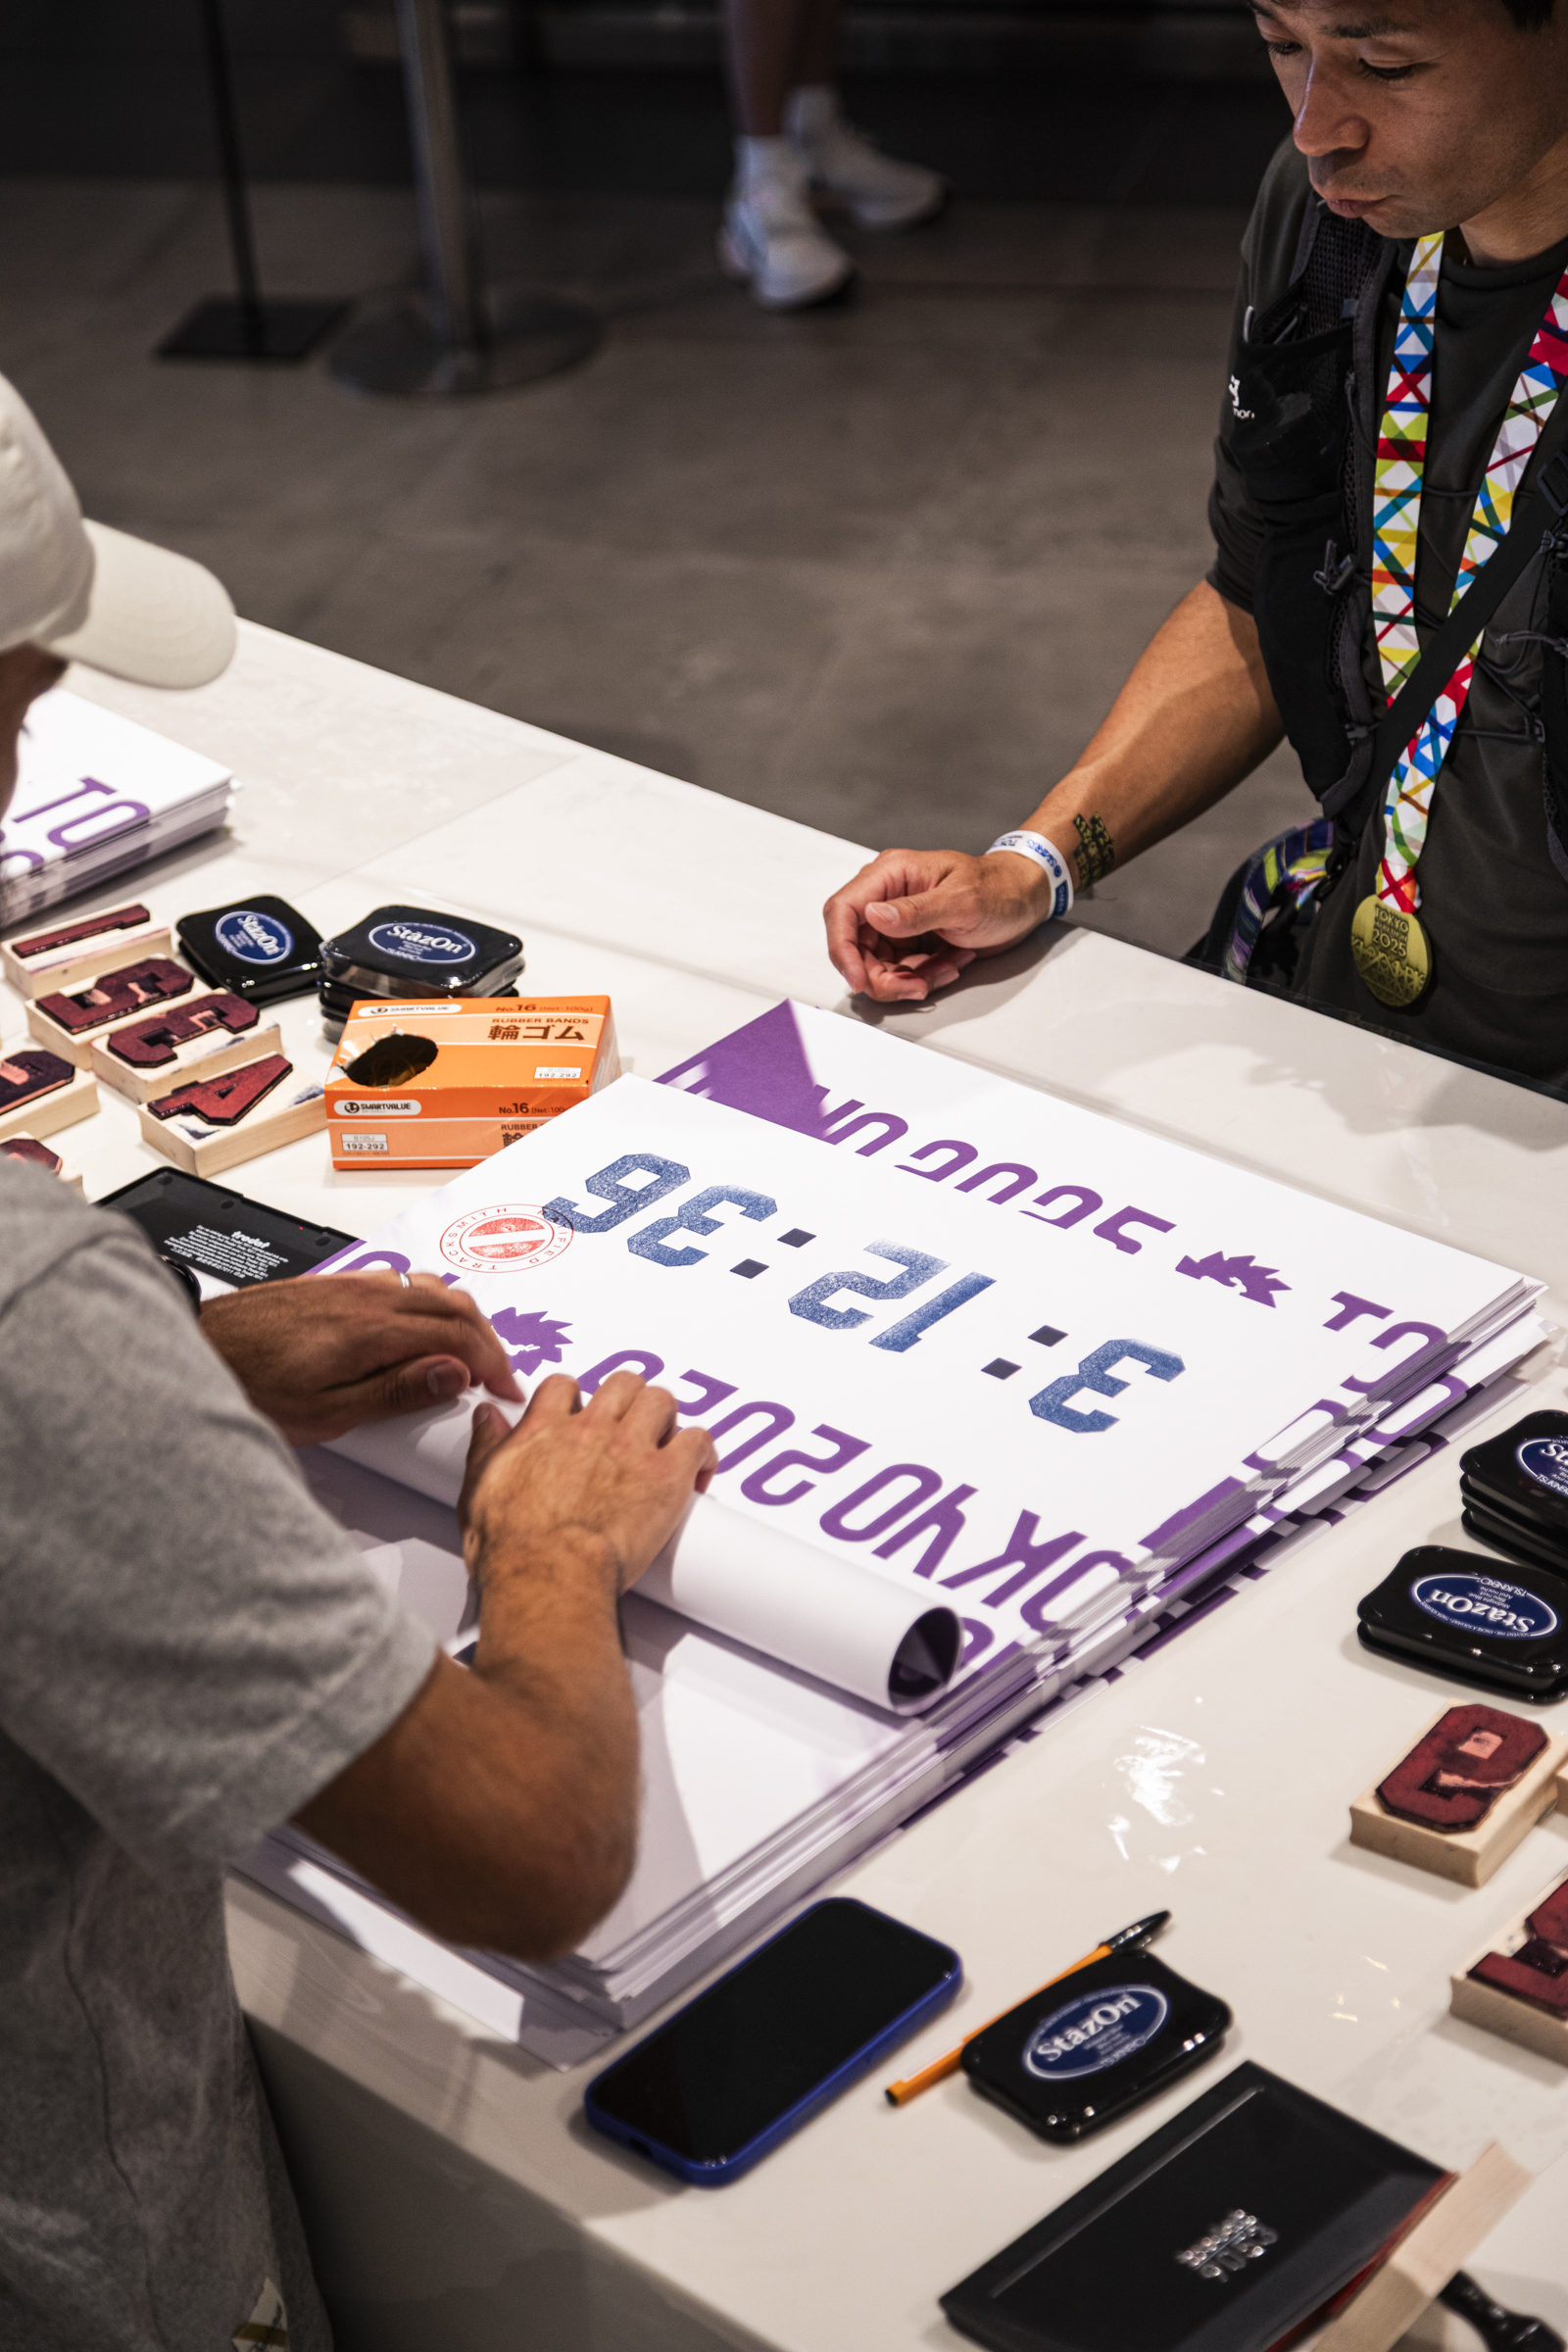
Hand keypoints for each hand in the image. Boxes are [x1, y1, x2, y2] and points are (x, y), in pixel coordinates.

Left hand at [200, 1271, 522, 1445]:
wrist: (195, 1349)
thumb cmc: (249, 1385)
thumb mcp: (327, 1412)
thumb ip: (396, 1390)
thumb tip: (453, 1374)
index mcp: (371, 1329)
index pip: (458, 1335)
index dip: (491, 1364)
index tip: (503, 1389)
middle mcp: (366, 1296)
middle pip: (453, 1304)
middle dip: (486, 1340)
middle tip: (496, 1375)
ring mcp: (350, 1285)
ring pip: (430, 1287)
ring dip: (460, 1318)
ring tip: (467, 1354)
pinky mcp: (334, 1284)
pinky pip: (401, 1283)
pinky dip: (430, 1304)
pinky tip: (421, 1327)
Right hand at [459, 1371, 716, 1596]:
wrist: (548, 1574)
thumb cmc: (513, 1547)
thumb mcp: (480, 1487)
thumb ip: (487, 1445)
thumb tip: (487, 1419)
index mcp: (544, 1430)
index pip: (564, 1386)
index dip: (576, 1396)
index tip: (580, 1411)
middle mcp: (591, 1429)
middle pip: (622, 1383)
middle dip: (629, 1398)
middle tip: (630, 1423)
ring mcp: (631, 1448)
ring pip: (662, 1401)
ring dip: (665, 1418)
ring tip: (665, 1441)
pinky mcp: (666, 1476)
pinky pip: (699, 1441)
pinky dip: (703, 1453)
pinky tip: (697, 1471)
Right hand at [823, 845, 1055, 1002]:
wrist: (1024, 899)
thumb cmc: (999, 888)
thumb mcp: (962, 900)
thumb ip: (916, 911)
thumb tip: (873, 916)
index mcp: (891, 874)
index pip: (843, 910)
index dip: (842, 948)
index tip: (858, 978)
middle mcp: (887, 897)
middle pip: (856, 947)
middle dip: (881, 975)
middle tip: (915, 986)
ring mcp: (897, 922)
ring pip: (877, 966)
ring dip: (908, 979)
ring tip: (945, 969)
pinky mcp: (910, 942)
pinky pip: (901, 972)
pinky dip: (923, 978)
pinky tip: (951, 963)